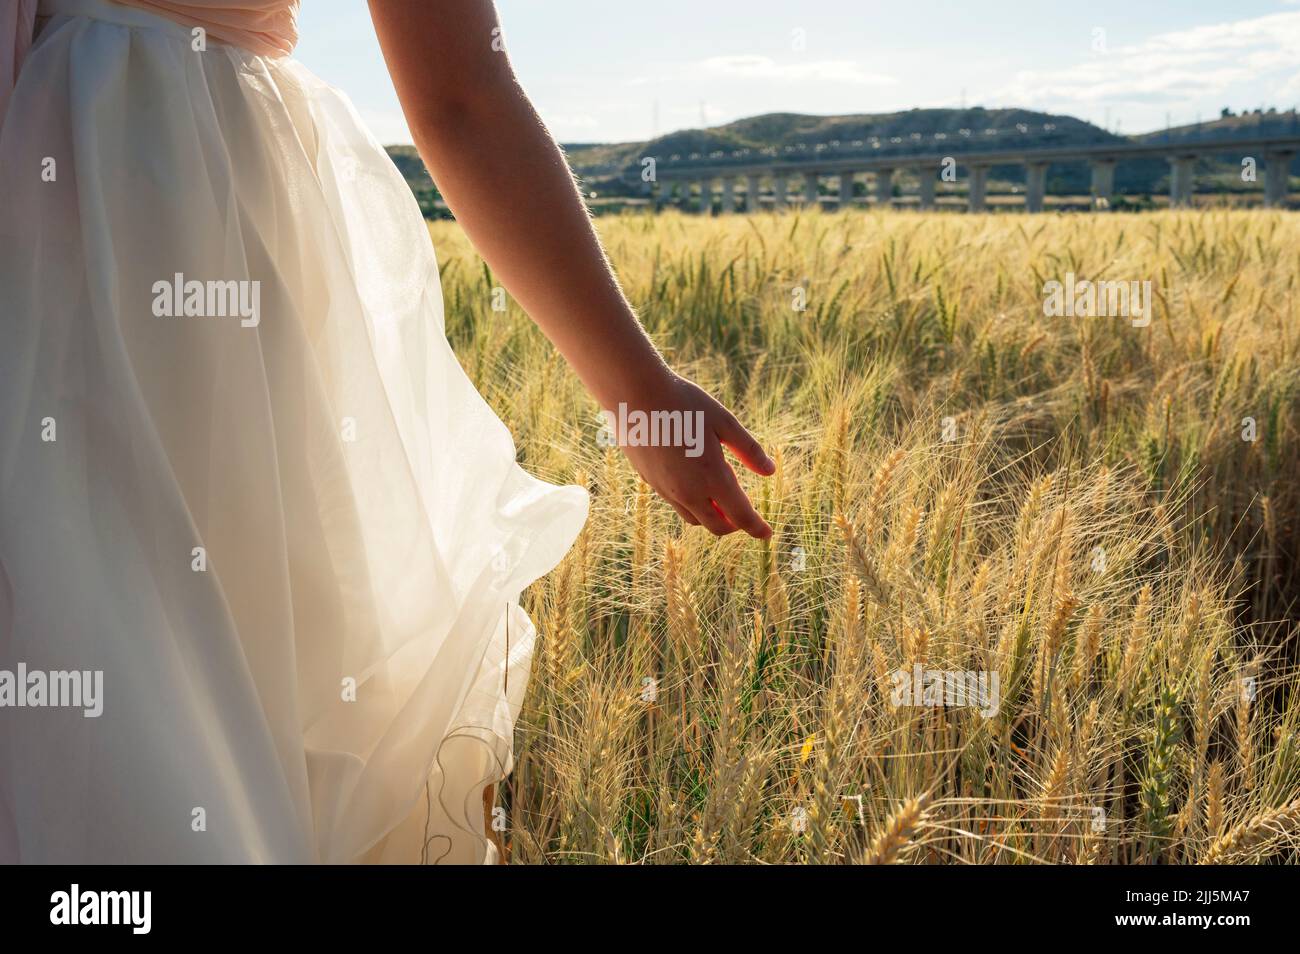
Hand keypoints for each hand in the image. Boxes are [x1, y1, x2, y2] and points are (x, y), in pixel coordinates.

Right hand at [606, 374, 774, 537]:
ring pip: (694, 518)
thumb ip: (748, 450)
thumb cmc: (683, 403)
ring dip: (711, 515)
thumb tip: (770, 471)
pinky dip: (691, 502)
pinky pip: (676, 503)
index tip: (767, 534)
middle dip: (734, 525)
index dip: (757, 528)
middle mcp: (688, 491)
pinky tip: (693, 481)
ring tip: (719, 497)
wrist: (633, 395)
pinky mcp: (650, 482)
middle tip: (743, 513)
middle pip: (716, 526)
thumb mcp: (723, 421)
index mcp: (712, 477)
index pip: (740, 516)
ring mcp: (665, 490)